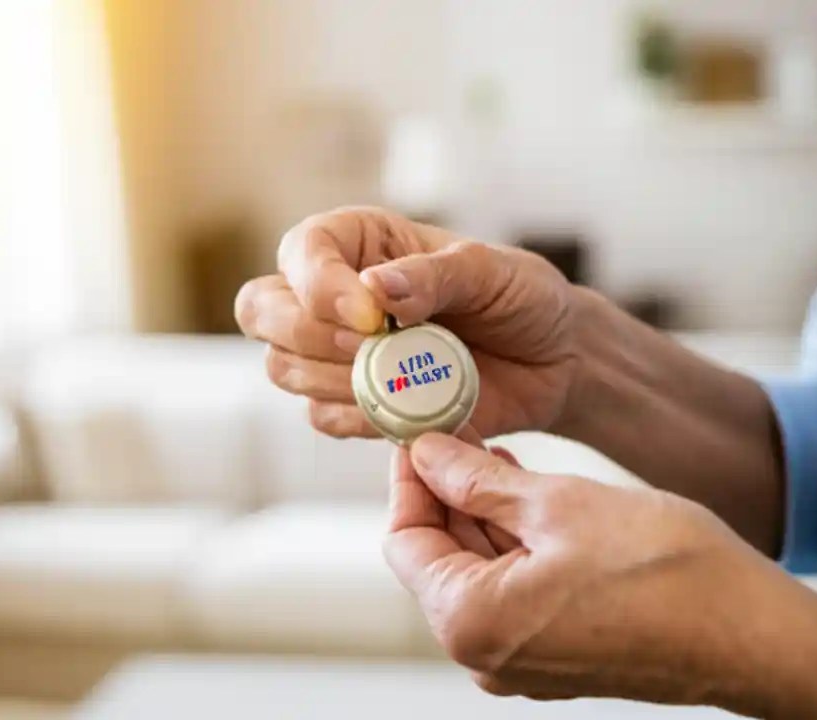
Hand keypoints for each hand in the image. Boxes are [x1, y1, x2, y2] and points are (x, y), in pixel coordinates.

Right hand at [234, 207, 579, 437]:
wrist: (554, 362)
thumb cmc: (523, 300)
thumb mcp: (494, 273)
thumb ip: (434, 276)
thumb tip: (376, 288)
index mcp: (358, 241)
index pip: (300, 251)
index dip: (319, 285)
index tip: (370, 316)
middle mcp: (334, 293)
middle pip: (263, 311)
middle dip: (309, 335)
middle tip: (374, 348)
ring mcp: (337, 352)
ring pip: (284, 368)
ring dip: (336, 380)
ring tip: (406, 380)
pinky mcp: (354, 404)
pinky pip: (322, 418)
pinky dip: (358, 420)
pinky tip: (407, 411)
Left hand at [385, 433, 816, 718]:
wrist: (753, 631)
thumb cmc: (666, 570)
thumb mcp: (558, 503)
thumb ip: (478, 481)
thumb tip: (426, 455)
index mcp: (470, 622)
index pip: (404, 540)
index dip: (410, 480)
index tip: (422, 434)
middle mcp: (485, 656)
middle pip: (438, 558)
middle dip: (447, 493)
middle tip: (462, 432)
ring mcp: (522, 662)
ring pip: (477, 573)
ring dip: (483, 515)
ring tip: (500, 457)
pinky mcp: (557, 657)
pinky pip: (513, 593)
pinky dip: (514, 546)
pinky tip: (532, 499)